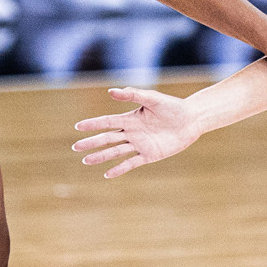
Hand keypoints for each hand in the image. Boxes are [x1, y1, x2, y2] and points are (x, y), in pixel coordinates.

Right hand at [71, 86, 204, 177]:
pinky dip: (119, 169)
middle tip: (76, 147)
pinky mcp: (149, 155)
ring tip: (86, 161)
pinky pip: (131, 163)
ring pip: (116, 152)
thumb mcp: (152, 98)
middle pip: (108, 138)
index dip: (93, 124)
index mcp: (131, 118)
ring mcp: (140, 144)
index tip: (77, 127)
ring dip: (101, 156)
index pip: (107, 122)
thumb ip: (133, 94)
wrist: (191, 120)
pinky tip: (107, 174)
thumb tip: (111, 91)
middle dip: (92, 142)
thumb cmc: (173, 107)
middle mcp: (132, 132)